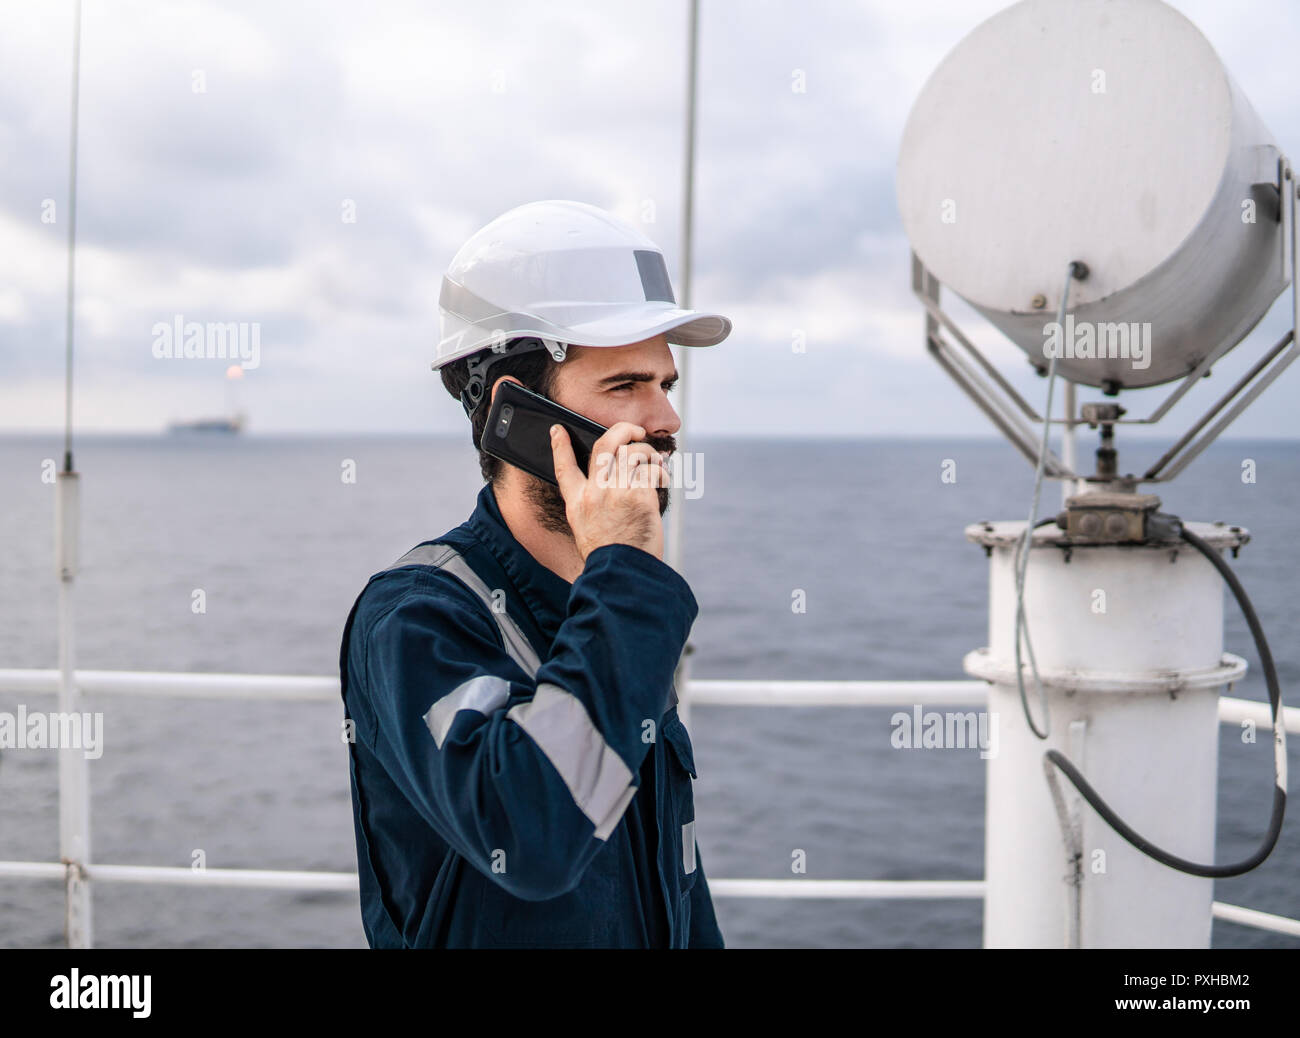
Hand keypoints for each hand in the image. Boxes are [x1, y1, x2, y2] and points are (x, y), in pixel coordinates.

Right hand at [550, 421, 668, 560]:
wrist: (623, 572)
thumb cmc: (610, 554)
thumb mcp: (586, 528)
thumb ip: (592, 503)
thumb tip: (613, 479)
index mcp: (577, 502)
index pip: (563, 467)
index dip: (558, 446)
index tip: (557, 429)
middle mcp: (594, 493)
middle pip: (604, 446)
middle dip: (623, 430)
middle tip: (636, 431)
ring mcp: (616, 492)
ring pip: (633, 453)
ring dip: (648, 453)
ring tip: (656, 462)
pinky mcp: (639, 496)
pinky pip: (651, 470)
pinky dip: (660, 471)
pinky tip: (663, 479)